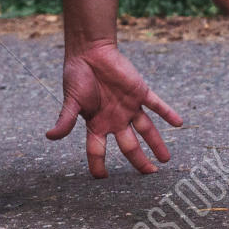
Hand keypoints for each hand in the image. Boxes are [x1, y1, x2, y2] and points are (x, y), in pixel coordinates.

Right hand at [46, 40, 181, 177]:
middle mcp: (115, 119)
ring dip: (157, 144)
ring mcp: (129, 107)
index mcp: (97, 124)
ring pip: (146, 129)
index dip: (98, 165)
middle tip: (150, 173)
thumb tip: (50, 136)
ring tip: (166, 158)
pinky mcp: (139, 92)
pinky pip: (157, 104)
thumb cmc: (77, 75)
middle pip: (129, 146)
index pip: (97, 150)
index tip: (102, 178)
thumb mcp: (71, 100)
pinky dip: (168, 113)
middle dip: (139, 161)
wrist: (90, 51)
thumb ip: (66, 120)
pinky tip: (178, 123)